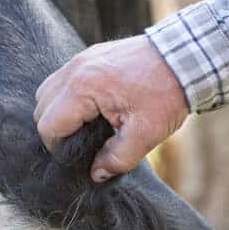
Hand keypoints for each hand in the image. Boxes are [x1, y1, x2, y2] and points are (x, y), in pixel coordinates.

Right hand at [33, 36, 189, 180]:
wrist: (186, 57)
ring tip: (88, 127)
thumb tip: (96, 174)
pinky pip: (65, 79)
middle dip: (57, 131)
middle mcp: (75, 69)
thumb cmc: (166, 93)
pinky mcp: (91, 55)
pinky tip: (94, 110)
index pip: (48, 125)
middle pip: (42, 108)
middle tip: (83, 144)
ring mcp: (82, 58)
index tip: (80, 157)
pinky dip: (70, 97)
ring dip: (61, 112)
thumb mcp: (145, 134)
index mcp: (83, 87)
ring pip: (49, 91)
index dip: (58, 148)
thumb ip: (117, 159)